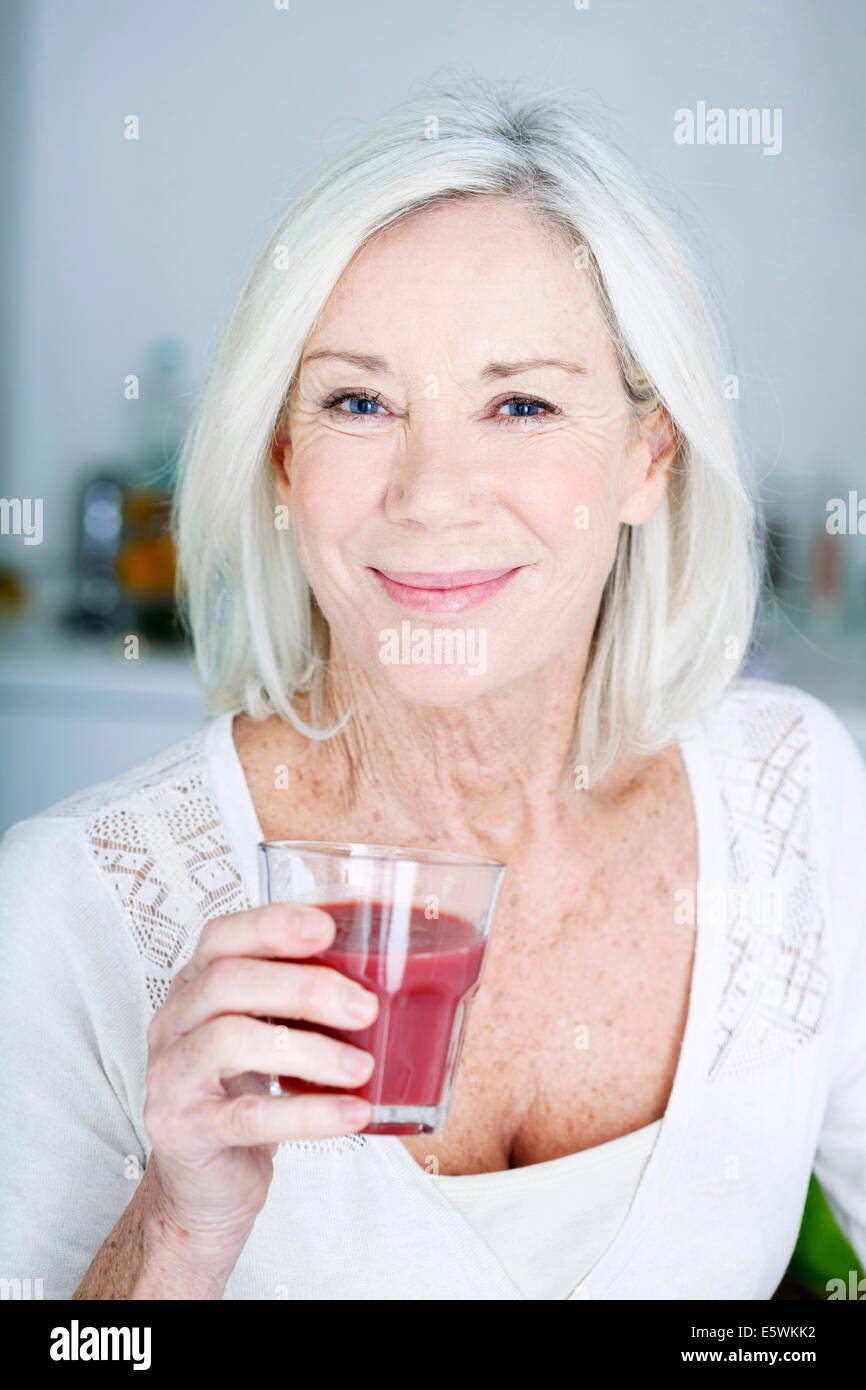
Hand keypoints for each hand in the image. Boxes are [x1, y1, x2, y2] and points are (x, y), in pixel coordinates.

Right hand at [140, 902, 378, 1281]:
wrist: (207, 1183)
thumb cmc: (247, 1092)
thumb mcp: (268, 1033)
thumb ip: (303, 1002)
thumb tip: (393, 977)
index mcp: (195, 986)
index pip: (221, 936)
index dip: (272, 925)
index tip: (327, 929)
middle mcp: (175, 1022)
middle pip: (227, 981)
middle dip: (304, 987)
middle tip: (365, 1007)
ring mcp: (172, 1076)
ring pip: (230, 1040)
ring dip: (309, 1049)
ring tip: (362, 1066)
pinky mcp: (184, 1130)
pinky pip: (248, 1116)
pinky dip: (308, 1114)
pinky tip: (351, 1114)